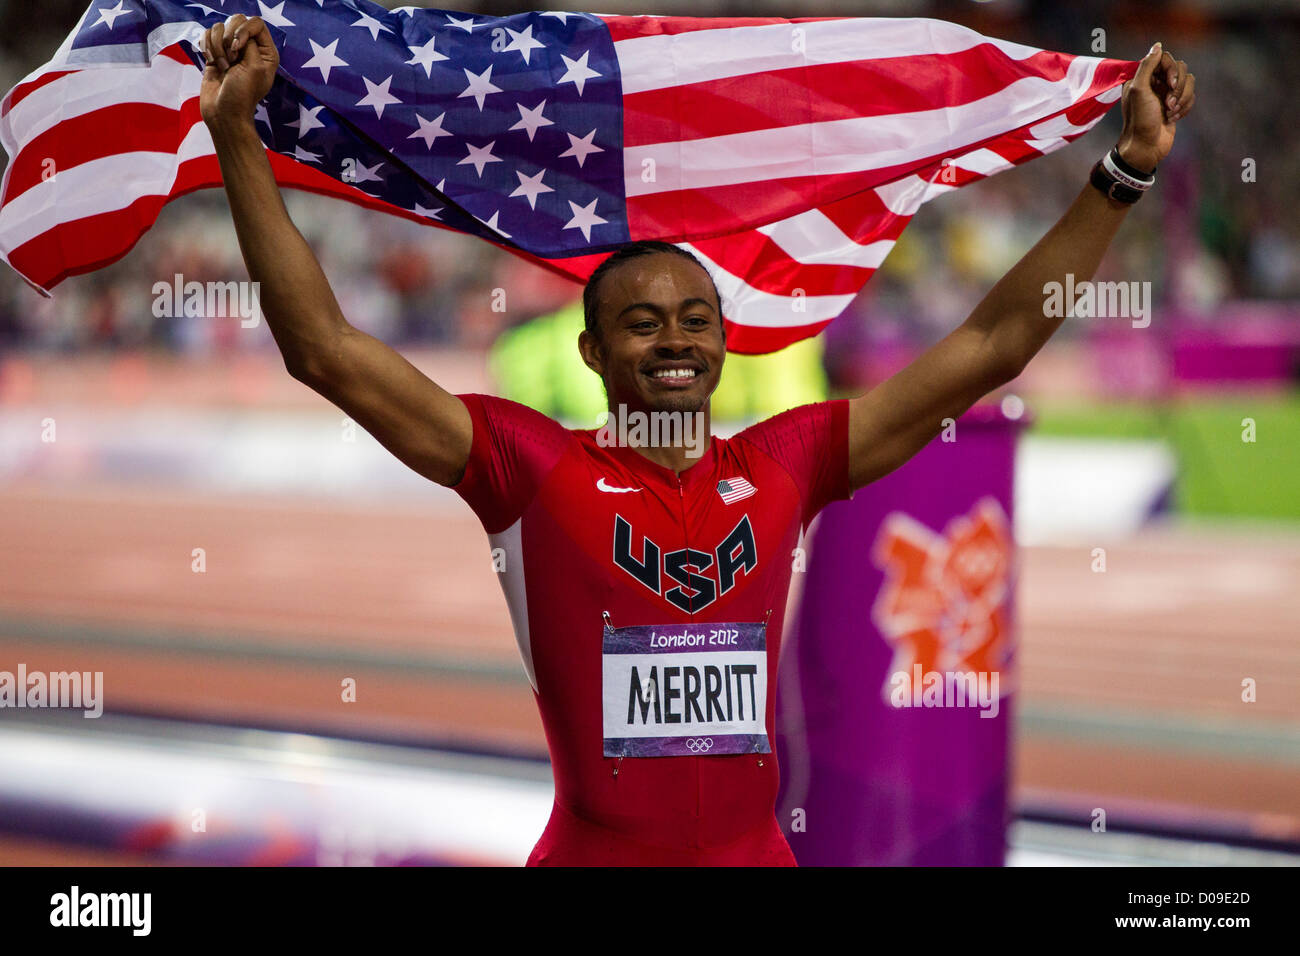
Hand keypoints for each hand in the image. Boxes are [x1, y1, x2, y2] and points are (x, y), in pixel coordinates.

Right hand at [200, 15, 279, 130]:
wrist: (223, 112)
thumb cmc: (242, 94)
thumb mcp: (255, 67)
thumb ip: (250, 43)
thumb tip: (238, 31)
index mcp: (266, 52)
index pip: (256, 23)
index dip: (243, 30)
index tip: (237, 48)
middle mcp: (250, 48)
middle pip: (236, 20)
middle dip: (228, 38)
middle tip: (231, 60)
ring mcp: (231, 50)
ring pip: (218, 27)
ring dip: (216, 46)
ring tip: (222, 66)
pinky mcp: (215, 54)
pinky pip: (206, 35)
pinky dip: (206, 46)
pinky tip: (211, 62)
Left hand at [1116, 42, 1194, 172]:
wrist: (1146, 147)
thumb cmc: (1140, 119)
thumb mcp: (1139, 90)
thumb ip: (1147, 66)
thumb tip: (1157, 45)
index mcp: (1143, 77)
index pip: (1165, 58)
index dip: (1171, 69)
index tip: (1168, 84)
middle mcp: (1155, 82)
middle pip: (1180, 68)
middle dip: (1177, 87)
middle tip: (1167, 103)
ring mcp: (1166, 94)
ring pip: (1189, 82)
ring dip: (1182, 99)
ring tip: (1169, 113)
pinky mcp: (1176, 104)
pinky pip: (1191, 96)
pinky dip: (1185, 107)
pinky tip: (1173, 119)